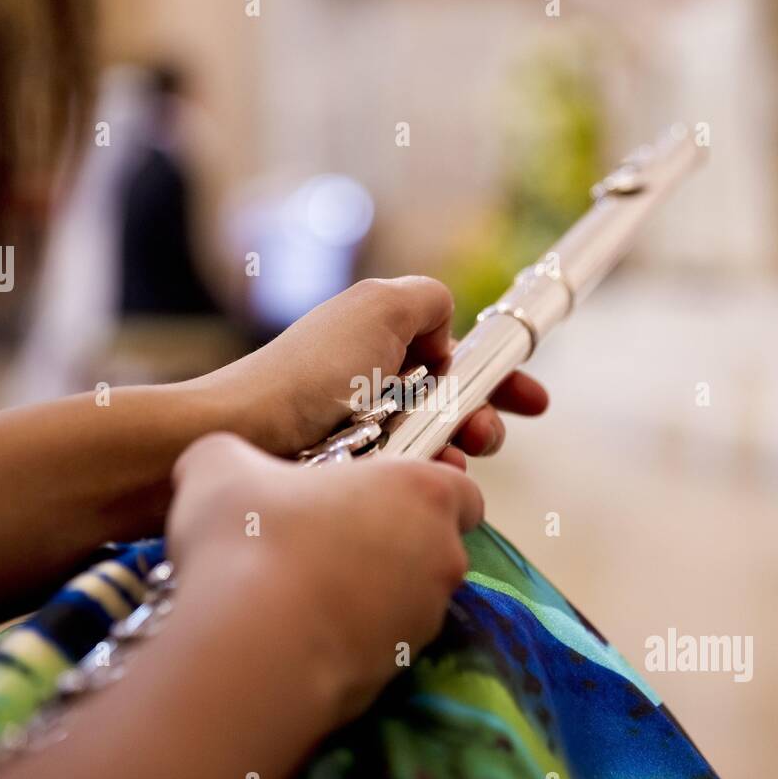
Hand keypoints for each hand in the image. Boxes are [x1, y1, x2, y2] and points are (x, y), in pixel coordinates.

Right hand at [166, 432, 482, 725]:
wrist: (250, 650)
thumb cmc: (252, 540)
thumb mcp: (221, 466)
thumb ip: (236, 456)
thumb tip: (224, 466)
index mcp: (422, 491)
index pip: (458, 488)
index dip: (420, 489)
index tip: (371, 492)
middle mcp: (441, 556)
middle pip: (433, 544)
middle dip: (388, 541)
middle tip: (321, 537)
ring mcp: (424, 620)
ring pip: (408, 598)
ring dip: (367, 592)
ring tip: (297, 589)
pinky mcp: (396, 673)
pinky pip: (378, 644)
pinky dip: (348, 636)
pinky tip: (293, 631)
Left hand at [193, 276, 548, 466]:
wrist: (245, 435)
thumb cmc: (310, 372)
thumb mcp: (379, 308)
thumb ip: (428, 299)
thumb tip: (445, 334)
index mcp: (380, 337)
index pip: (458, 356)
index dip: (499, 377)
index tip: (533, 403)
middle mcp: (373, 381)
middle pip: (455, 404)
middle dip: (482, 418)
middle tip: (482, 435)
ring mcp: (361, 428)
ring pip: (436, 443)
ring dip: (456, 448)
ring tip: (454, 457)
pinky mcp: (351, 471)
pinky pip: (407, 473)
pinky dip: (423, 474)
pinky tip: (423, 479)